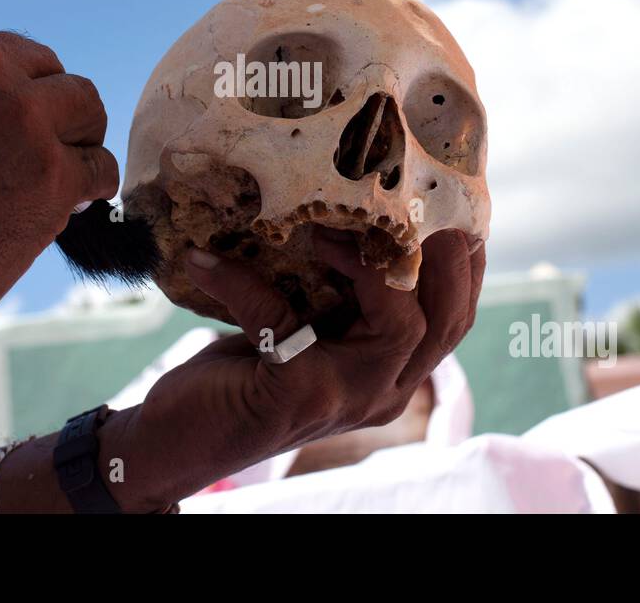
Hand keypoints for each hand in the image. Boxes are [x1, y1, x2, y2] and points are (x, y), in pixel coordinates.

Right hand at [0, 8, 117, 355]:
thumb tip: (10, 93)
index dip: (2, 93)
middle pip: (50, 72)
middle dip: (45, 114)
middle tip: (26, 160)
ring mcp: (21, 115)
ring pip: (86, 108)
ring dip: (75, 144)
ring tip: (44, 182)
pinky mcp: (52, 172)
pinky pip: (99, 167)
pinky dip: (89, 190)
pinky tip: (61, 210)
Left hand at [99, 226, 484, 509]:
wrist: (179, 442)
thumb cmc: (241, 375)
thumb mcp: (302, 325)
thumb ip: (335, 288)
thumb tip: (341, 201)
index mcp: (390, 373)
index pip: (453, 317)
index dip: (461, 260)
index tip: (443, 200)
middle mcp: (381, 391)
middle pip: (445, 322)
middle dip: (441, 254)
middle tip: (405, 197)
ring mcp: (345, 399)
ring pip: (401, 326)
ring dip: (369, 263)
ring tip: (328, 223)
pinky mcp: (294, 396)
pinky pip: (280, 321)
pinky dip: (240, 281)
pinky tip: (202, 261)